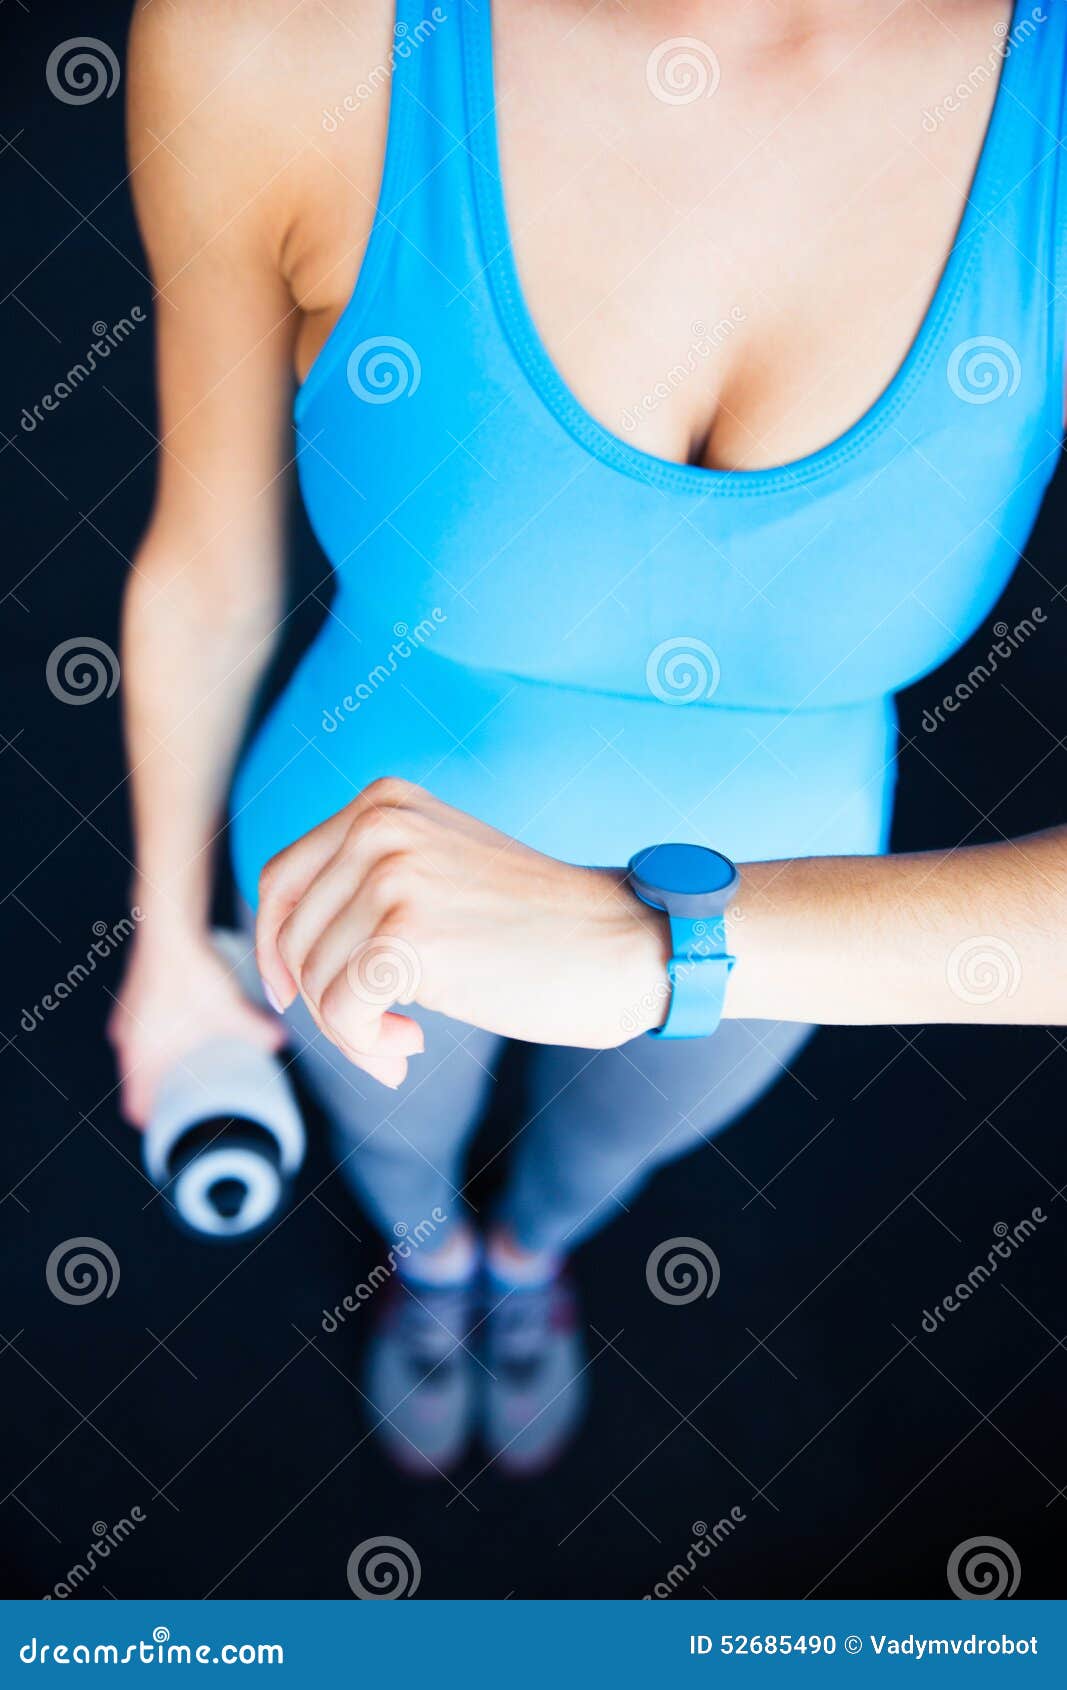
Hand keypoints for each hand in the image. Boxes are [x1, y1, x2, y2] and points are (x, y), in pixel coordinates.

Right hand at [108, 923, 286, 1126]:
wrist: (170, 926)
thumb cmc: (193, 972)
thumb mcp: (230, 1009)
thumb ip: (257, 1030)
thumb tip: (282, 1044)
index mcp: (142, 1056)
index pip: (136, 1106)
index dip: (155, 1122)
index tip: (176, 1129)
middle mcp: (127, 1040)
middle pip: (140, 1082)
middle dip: (165, 1093)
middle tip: (194, 1099)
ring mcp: (127, 1017)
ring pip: (140, 1055)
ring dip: (160, 1064)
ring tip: (192, 1066)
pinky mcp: (133, 996)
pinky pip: (141, 1030)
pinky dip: (157, 1038)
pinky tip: (181, 1030)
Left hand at [256, 779, 669, 1086]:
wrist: (621, 945)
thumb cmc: (536, 926)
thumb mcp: (442, 870)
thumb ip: (369, 882)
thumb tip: (281, 954)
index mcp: (383, 803)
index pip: (283, 877)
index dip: (276, 947)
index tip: (296, 994)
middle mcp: (378, 826)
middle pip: (293, 936)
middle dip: (322, 1001)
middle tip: (381, 1036)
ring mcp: (389, 877)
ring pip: (315, 980)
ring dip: (351, 1032)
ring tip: (403, 1042)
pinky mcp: (402, 937)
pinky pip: (341, 1012)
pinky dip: (366, 1046)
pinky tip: (410, 1047)